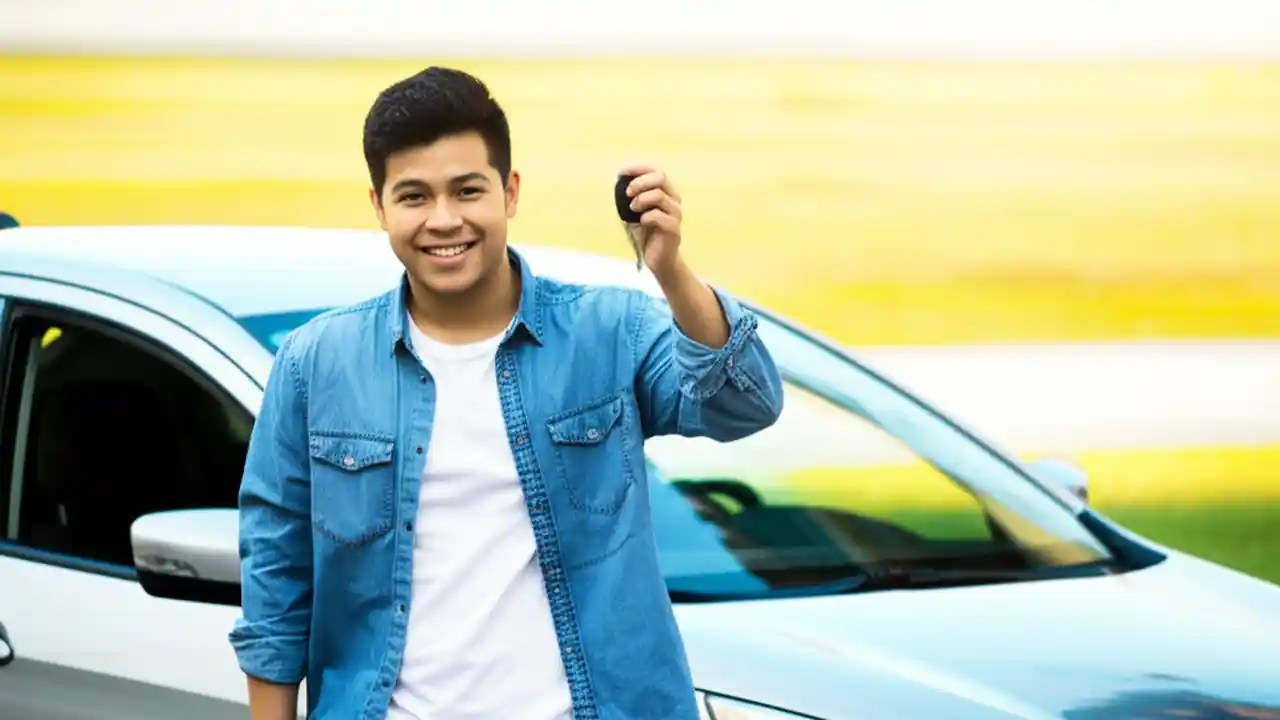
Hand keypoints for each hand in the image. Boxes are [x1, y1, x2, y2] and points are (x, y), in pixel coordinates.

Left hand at [620, 164, 682, 278]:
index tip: (621, 172)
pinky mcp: (674, 229)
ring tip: (633, 209)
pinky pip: (659, 216)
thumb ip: (630, 197)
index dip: (639, 168)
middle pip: (660, 178)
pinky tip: (641, 222)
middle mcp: (674, 200)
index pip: (656, 171)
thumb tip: (619, 179)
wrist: (658, 259)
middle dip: (640, 182)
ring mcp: (676, 214)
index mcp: (666, 193)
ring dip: (641, 200)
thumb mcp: (634, 212)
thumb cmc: (646, 233)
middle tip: (628, 193)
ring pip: (659, 196)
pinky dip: (646, 216)